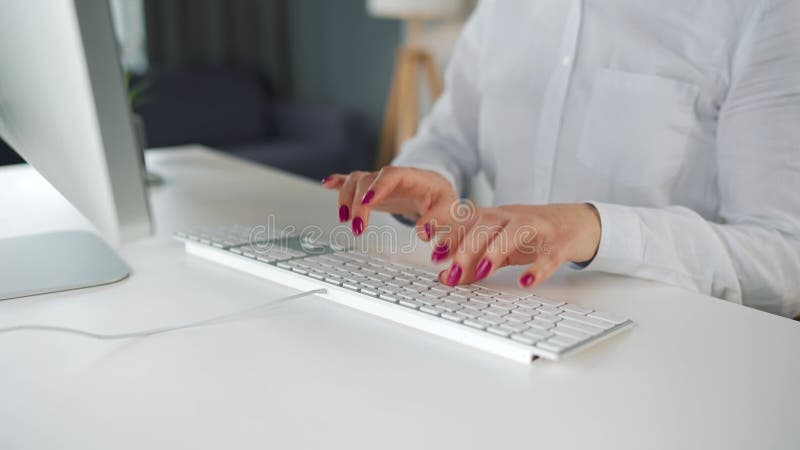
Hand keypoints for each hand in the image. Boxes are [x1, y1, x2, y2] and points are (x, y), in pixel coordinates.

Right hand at [322, 166, 457, 237]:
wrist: (434, 189)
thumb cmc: (441, 198)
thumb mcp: (449, 208)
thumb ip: (438, 219)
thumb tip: (424, 233)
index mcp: (412, 177)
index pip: (391, 176)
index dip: (377, 188)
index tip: (368, 203)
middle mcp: (391, 176)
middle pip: (368, 180)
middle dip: (358, 203)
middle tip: (358, 228)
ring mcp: (379, 181)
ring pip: (356, 181)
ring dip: (346, 198)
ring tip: (344, 220)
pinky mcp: (370, 189)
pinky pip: (351, 181)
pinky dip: (338, 182)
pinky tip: (327, 184)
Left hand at [433, 203, 600, 287]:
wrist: (581, 223)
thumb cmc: (534, 235)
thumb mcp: (500, 247)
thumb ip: (474, 261)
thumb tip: (447, 277)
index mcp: (496, 217)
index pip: (466, 217)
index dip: (444, 223)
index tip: (422, 235)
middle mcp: (514, 217)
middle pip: (487, 224)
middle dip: (465, 247)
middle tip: (450, 272)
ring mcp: (539, 227)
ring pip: (514, 231)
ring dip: (495, 250)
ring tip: (481, 272)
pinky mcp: (562, 242)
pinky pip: (550, 254)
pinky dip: (538, 268)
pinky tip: (526, 282)